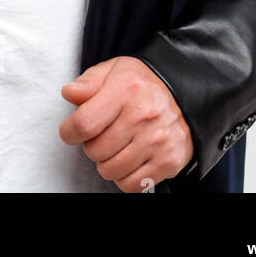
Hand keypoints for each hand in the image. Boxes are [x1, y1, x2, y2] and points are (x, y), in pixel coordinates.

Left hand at [59, 57, 192, 190]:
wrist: (186, 94)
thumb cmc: (144, 84)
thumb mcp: (114, 70)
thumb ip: (88, 82)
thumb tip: (69, 93)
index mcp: (126, 90)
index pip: (84, 123)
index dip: (69, 131)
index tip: (71, 130)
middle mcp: (143, 116)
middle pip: (95, 151)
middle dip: (91, 145)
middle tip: (102, 134)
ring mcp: (157, 141)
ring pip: (110, 171)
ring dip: (107, 162)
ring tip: (116, 146)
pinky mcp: (168, 161)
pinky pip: (131, 185)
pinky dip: (124, 177)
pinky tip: (129, 159)